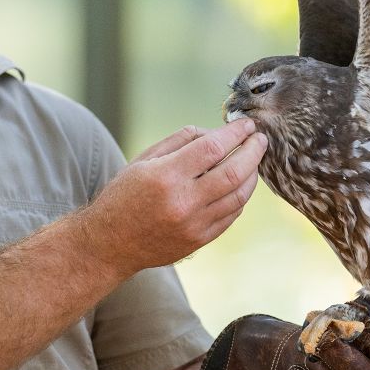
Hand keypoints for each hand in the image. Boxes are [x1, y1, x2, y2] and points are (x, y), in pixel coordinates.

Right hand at [80, 120, 266, 276]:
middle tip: (260, 139)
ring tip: (253, 161)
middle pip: (234, 172)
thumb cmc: (123, 197)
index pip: (213, 148)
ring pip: (239, 196)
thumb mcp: (143, 160)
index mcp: (166, 176)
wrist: (109, 245)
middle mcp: (183, 202)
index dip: (235, 133)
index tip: (247, 125)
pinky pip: (231, 215)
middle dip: (253, 151)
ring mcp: (194, 225)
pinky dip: (240, 197)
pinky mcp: (199, 241)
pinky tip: (240, 185)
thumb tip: (213, 132)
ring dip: (252, 175)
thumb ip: (179, 141)